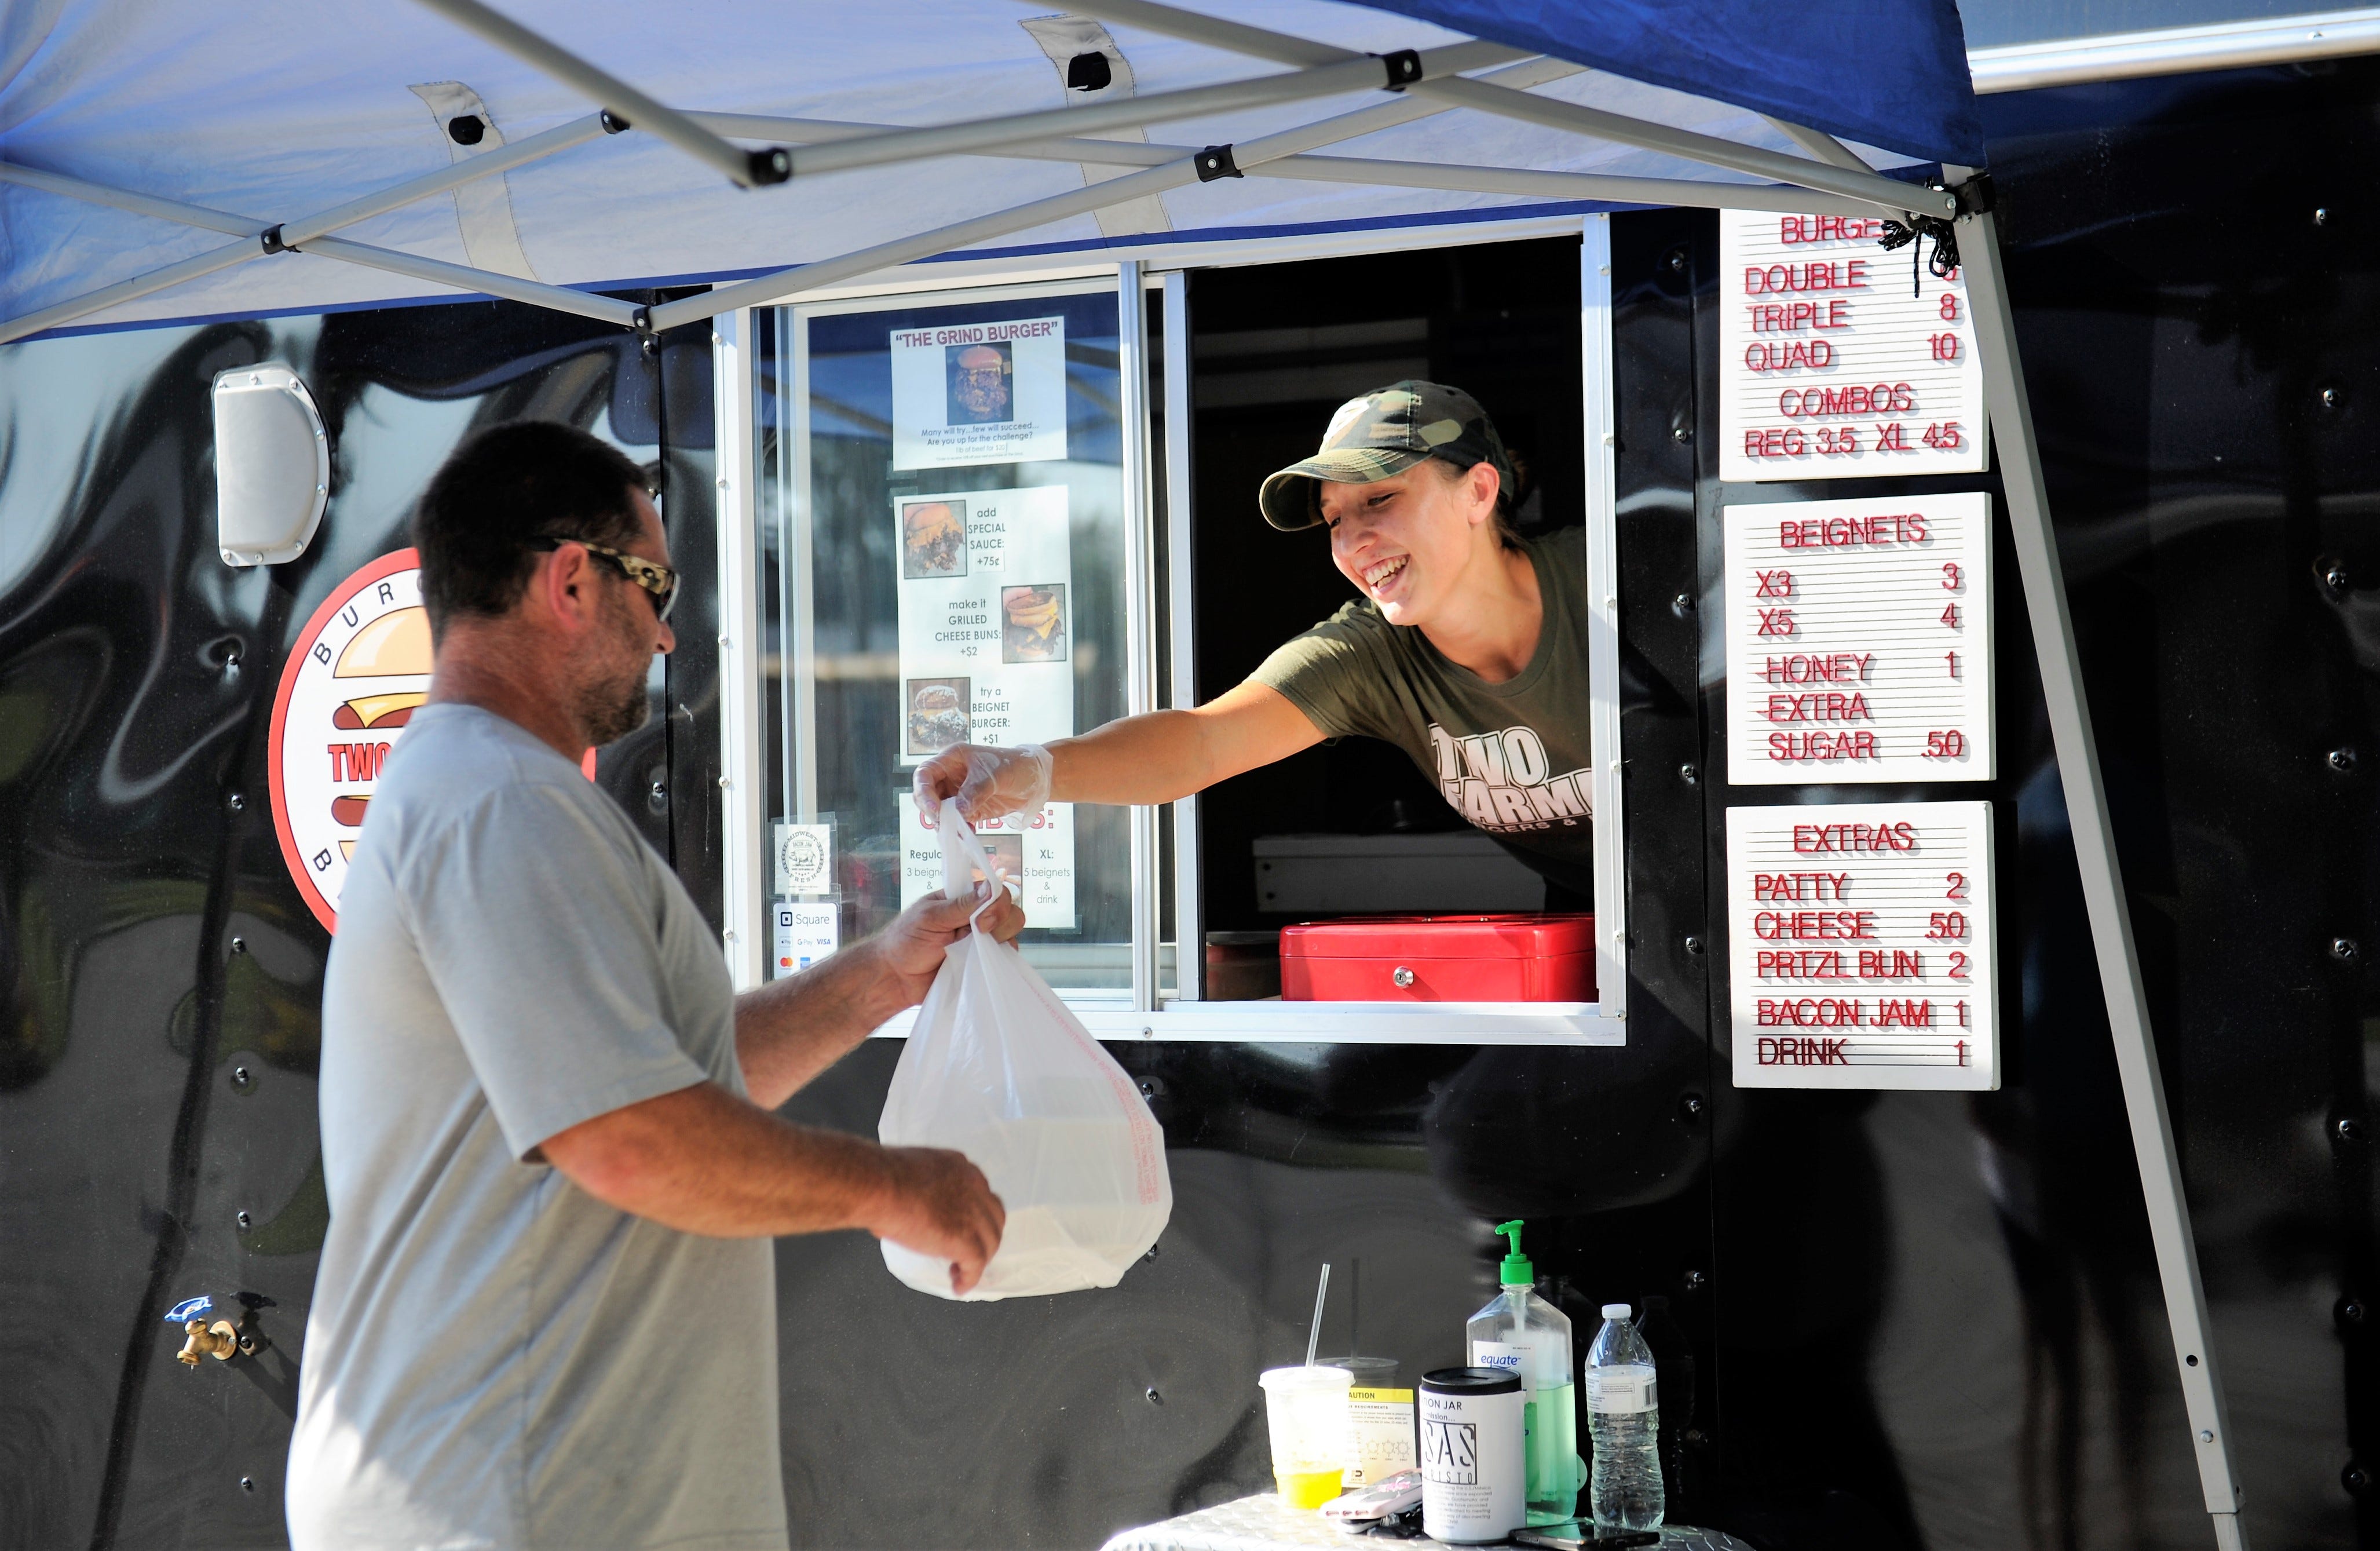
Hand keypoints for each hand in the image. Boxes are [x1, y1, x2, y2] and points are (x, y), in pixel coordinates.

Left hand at [868, 884, 1027, 1007]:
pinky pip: (1003, 961)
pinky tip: (984, 966)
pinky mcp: (982, 965)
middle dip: (1001, 925)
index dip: (997, 906)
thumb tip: (992, 887)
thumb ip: (962, 905)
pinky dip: (1000, 963)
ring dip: (999, 945)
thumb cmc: (905, 941)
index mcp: (963, 900)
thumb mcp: (931, 917)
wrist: (895, 978)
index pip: (996, 892)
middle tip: (976, 936)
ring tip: (973, 955)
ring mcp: (981, 943)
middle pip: (1011, 913)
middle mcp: (977, 918)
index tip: (980, 923)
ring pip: (1011, 937)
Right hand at [871, 1146, 1005, 1294]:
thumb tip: (913, 1207)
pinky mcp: (965, 1238)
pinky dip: (969, 1278)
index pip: (980, 1193)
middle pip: (992, 1216)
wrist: (878, 1187)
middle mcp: (973, 1186)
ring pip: (990, 1241)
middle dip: (983, 1235)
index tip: (965, 1226)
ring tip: (961, 1271)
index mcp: (959, 1167)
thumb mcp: (910, 1173)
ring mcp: (972, 1213)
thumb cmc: (880, 1179)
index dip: (975, 1213)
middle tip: (967, 1250)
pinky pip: (976, 1264)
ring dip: (978, 1259)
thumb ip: (923, 1188)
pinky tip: (958, 1285)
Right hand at [913, 743, 1053, 824]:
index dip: (924, 792)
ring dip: (945, 824)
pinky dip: (959, 831)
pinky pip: (956, 822)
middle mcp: (950, 776)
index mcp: (952, 759)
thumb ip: (975, 791)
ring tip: (958, 831)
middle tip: (944, 824)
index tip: (935, 809)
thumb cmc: (1014, 766)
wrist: (1034, 780)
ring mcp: (958, 794)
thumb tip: (958, 812)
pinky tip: (969, 834)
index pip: (925, 774)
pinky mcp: (968, 810)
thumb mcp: (994, 774)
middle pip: (926, 795)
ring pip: (939, 812)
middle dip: (931, 811)